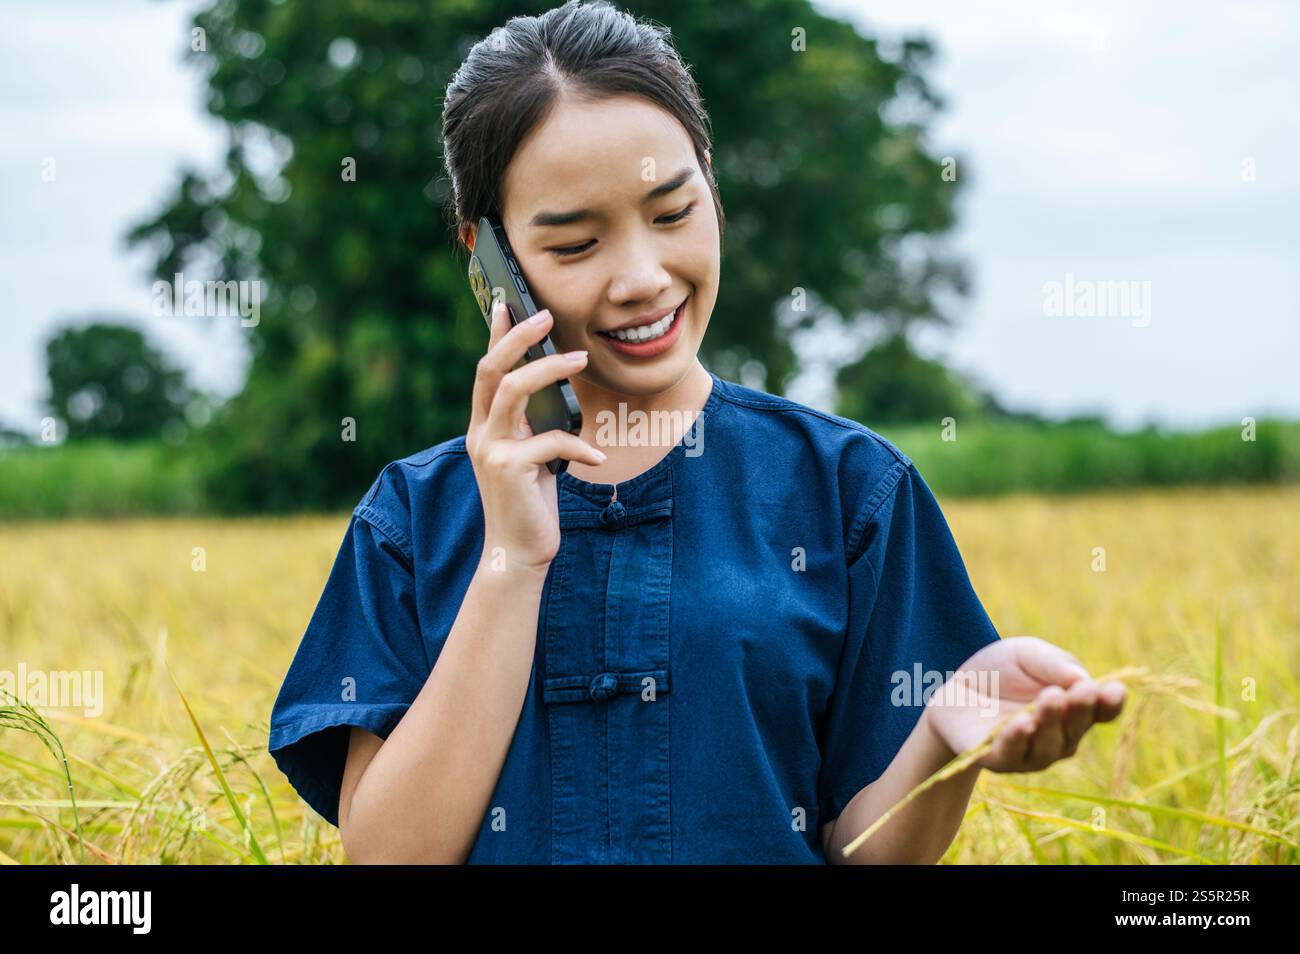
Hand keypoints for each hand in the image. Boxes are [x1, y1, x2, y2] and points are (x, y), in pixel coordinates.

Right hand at [465, 300, 604, 572]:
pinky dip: (577, 446)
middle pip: (492, 369)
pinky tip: (595, 460)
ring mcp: (491, 450)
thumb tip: (559, 393)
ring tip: (581, 358)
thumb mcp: (531, 458)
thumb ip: (534, 427)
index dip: (495, 335)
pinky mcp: (509, 471)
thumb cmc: (530, 504)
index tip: (505, 301)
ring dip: (549, 369)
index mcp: (485, 426)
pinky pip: (549, 442)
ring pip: (513, 391)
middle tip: (545, 315)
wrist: (517, 553)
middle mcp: (481, 433)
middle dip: (517, 336)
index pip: (487, 370)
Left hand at [922, 636, 1125, 772]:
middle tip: (1081, 691)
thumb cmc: (1000, 671)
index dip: (1111, 703)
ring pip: (1048, 746)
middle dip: (1081, 709)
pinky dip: (1018, 739)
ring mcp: (1030, 753)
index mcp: (1074, 710)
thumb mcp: (1027, 654)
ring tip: (1050, 698)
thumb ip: (1055, 663)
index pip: (1102, 712)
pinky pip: (1011, 754)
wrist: (955, 686)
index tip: (1113, 688)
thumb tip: (1084, 680)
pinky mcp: (996, 759)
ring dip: (1051, 722)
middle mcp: (1059, 738)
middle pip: (1078, 729)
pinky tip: (1023, 723)